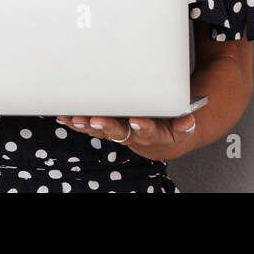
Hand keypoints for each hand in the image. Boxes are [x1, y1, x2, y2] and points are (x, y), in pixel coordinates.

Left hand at [55, 110, 200, 161]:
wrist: (163, 137)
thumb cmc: (172, 121)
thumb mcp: (184, 120)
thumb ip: (185, 120)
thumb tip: (189, 120)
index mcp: (156, 133)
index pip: (151, 131)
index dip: (144, 127)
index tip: (137, 121)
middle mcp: (135, 136)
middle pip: (121, 132)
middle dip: (108, 126)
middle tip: (97, 119)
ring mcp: (120, 132)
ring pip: (102, 131)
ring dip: (88, 124)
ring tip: (77, 117)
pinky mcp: (108, 129)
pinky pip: (90, 126)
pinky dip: (77, 122)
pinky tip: (65, 116)